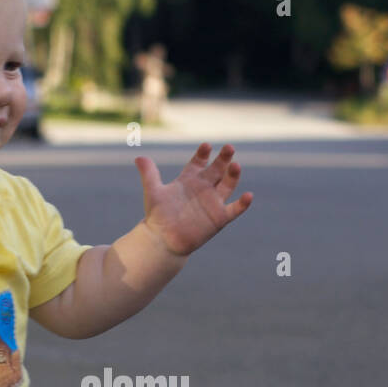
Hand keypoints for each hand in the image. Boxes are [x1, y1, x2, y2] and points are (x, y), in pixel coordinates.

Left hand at [134, 143, 252, 256]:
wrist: (163, 240)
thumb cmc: (158, 216)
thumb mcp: (154, 192)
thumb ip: (149, 174)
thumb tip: (139, 157)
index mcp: (189, 180)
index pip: (200, 162)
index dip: (203, 154)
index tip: (206, 146)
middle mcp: (204, 188)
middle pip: (217, 170)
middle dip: (223, 159)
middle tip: (229, 147)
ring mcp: (213, 202)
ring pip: (228, 185)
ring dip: (233, 176)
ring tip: (236, 165)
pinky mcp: (219, 218)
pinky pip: (234, 210)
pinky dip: (242, 204)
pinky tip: (248, 195)